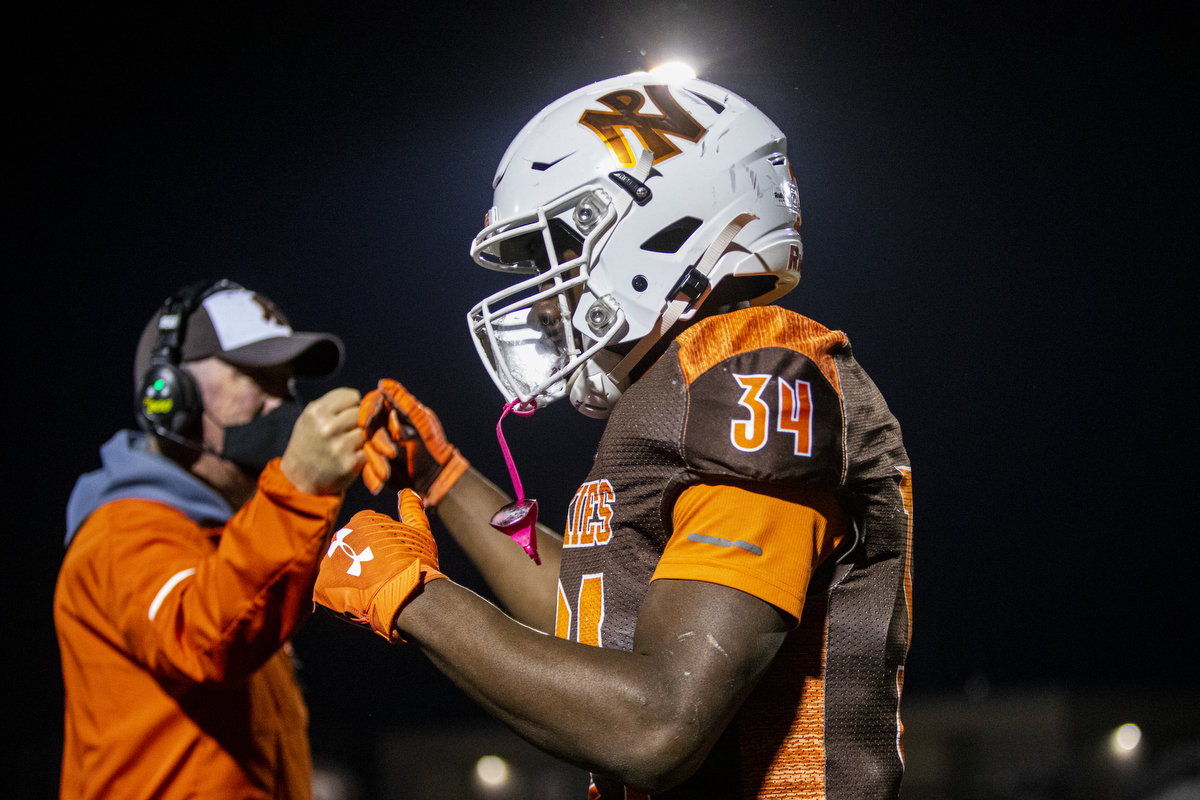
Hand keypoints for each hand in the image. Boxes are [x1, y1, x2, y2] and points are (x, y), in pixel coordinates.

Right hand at [280, 388, 364, 494]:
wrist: (298, 478)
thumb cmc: (308, 442)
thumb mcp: (311, 417)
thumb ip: (334, 404)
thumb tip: (368, 399)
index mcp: (316, 412)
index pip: (352, 396)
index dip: (353, 404)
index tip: (348, 412)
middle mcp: (327, 428)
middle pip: (361, 413)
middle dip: (359, 419)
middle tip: (349, 430)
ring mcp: (339, 446)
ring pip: (367, 430)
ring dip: (363, 435)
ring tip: (350, 442)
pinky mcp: (350, 463)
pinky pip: (369, 448)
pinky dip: (364, 450)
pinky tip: (352, 454)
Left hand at [314, 489, 445, 641]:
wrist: (406, 595)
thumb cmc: (416, 562)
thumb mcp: (420, 531)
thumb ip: (411, 510)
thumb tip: (408, 492)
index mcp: (361, 521)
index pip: (368, 531)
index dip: (382, 548)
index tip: (394, 560)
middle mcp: (341, 537)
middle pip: (352, 550)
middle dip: (365, 562)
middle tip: (384, 578)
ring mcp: (329, 562)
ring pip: (341, 570)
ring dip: (353, 580)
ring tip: (373, 592)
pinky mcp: (322, 587)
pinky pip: (331, 592)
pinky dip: (343, 598)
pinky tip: (361, 602)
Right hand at [359, 379, 468, 504]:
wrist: (436, 478)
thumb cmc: (433, 446)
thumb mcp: (420, 421)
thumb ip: (402, 401)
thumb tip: (382, 383)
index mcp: (396, 412)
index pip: (374, 403)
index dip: (367, 410)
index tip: (365, 422)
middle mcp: (385, 427)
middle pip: (368, 427)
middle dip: (378, 442)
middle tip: (393, 453)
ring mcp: (380, 445)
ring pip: (366, 448)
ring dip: (377, 461)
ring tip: (390, 471)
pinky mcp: (377, 463)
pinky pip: (366, 468)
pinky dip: (372, 476)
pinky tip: (381, 482)